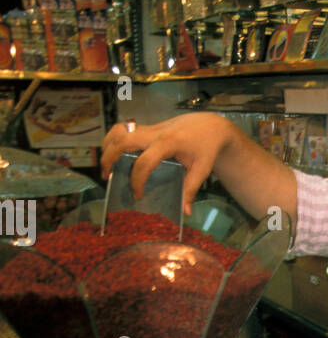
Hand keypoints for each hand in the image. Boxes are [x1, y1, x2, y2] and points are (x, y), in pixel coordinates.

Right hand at [101, 113, 238, 216]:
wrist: (211, 126)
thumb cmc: (206, 147)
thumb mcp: (202, 169)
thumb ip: (191, 189)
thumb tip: (185, 212)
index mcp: (168, 143)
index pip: (144, 162)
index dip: (137, 180)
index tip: (137, 195)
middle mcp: (155, 133)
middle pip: (123, 141)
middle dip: (109, 158)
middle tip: (107, 177)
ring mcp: (149, 128)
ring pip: (119, 130)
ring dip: (108, 145)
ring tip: (106, 165)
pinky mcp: (147, 127)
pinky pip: (124, 129)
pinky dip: (114, 139)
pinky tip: (113, 153)